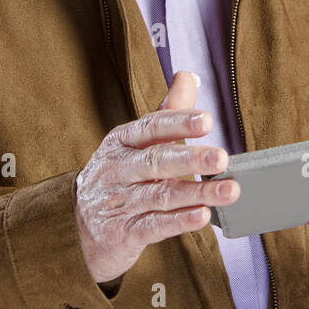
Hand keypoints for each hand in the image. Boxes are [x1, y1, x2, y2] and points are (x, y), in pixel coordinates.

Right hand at [74, 72, 238, 282]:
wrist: (80, 226)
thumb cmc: (120, 174)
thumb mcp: (136, 141)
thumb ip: (166, 111)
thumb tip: (187, 76)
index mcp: (122, 141)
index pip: (151, 127)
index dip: (179, 123)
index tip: (206, 120)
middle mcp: (118, 169)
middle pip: (155, 161)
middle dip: (190, 159)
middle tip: (221, 158)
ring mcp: (118, 202)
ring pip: (161, 196)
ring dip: (197, 193)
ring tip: (228, 190)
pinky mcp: (123, 233)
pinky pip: (155, 225)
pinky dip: (180, 221)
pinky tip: (203, 215)